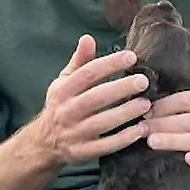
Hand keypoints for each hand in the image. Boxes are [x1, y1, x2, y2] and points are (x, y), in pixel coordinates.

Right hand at [35, 35, 152, 165]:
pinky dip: (124, 139)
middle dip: (121, 88)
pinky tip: (141, 130)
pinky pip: (105, 146)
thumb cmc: (61, 105)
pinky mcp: (82, 152)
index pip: (87, 74)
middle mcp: (66, 111)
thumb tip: (88, 38)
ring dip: (125, 113)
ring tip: (146, 104)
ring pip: (102, 123)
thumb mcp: (64, 82)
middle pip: (95, 98)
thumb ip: (79, 62)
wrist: (43, 143)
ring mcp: (74, 134)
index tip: (131, 57)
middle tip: (144, 81)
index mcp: (63, 90)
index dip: (109, 64)